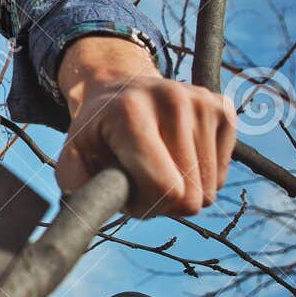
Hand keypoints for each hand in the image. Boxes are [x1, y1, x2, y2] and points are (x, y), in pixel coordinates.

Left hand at [55, 72, 236, 217]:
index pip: (164, 188)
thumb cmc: (99, 129)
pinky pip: (221, 174)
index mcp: (130, 112)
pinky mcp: (222, 108)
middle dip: (164, 201)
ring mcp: (202, 101)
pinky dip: (200, 175)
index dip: (146, 206)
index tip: (129, 192)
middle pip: (191, 195)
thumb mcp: (73, 153)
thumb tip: (90, 207)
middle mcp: (172, 100)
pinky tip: (178, 153)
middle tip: (142, 178)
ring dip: (183, 189)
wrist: (123, 88)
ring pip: (208, 188)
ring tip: (158, 164)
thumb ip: (74, 183)